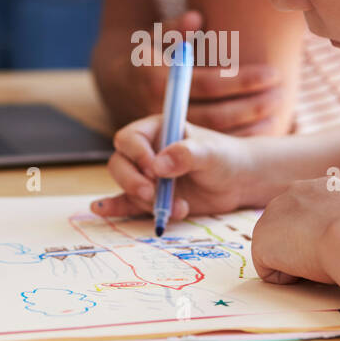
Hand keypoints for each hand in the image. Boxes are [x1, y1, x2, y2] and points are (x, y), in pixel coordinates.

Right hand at [91, 114, 253, 219]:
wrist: (239, 181)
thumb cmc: (225, 157)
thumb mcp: (210, 153)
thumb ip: (185, 154)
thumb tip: (158, 166)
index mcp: (157, 130)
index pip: (130, 138)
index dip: (137, 154)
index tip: (153, 169)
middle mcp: (146, 151)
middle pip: (120, 163)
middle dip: (132, 181)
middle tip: (152, 194)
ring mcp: (147, 176)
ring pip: (125, 186)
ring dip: (145, 201)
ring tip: (177, 207)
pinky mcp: (151, 198)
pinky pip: (126, 203)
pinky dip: (115, 208)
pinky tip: (100, 210)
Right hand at [137, 10, 285, 134]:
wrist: (115, 84)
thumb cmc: (142, 54)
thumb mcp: (151, 36)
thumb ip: (173, 28)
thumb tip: (196, 18)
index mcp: (159, 81)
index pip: (208, 84)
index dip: (241, 81)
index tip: (271, 73)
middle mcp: (162, 110)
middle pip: (215, 115)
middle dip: (251, 106)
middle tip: (281, 94)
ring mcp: (167, 131)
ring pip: (214, 136)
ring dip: (249, 127)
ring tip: (279, 113)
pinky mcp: (173, 143)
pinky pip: (209, 147)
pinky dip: (237, 141)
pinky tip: (260, 132)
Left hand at [251, 178, 339, 284]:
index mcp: (322, 186)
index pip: (311, 213)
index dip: (322, 234)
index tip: (337, 244)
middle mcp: (293, 193)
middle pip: (290, 230)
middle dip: (302, 246)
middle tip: (327, 255)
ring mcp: (271, 215)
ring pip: (279, 250)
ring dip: (296, 262)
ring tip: (319, 260)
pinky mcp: (260, 241)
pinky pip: (270, 271)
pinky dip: (287, 277)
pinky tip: (306, 268)